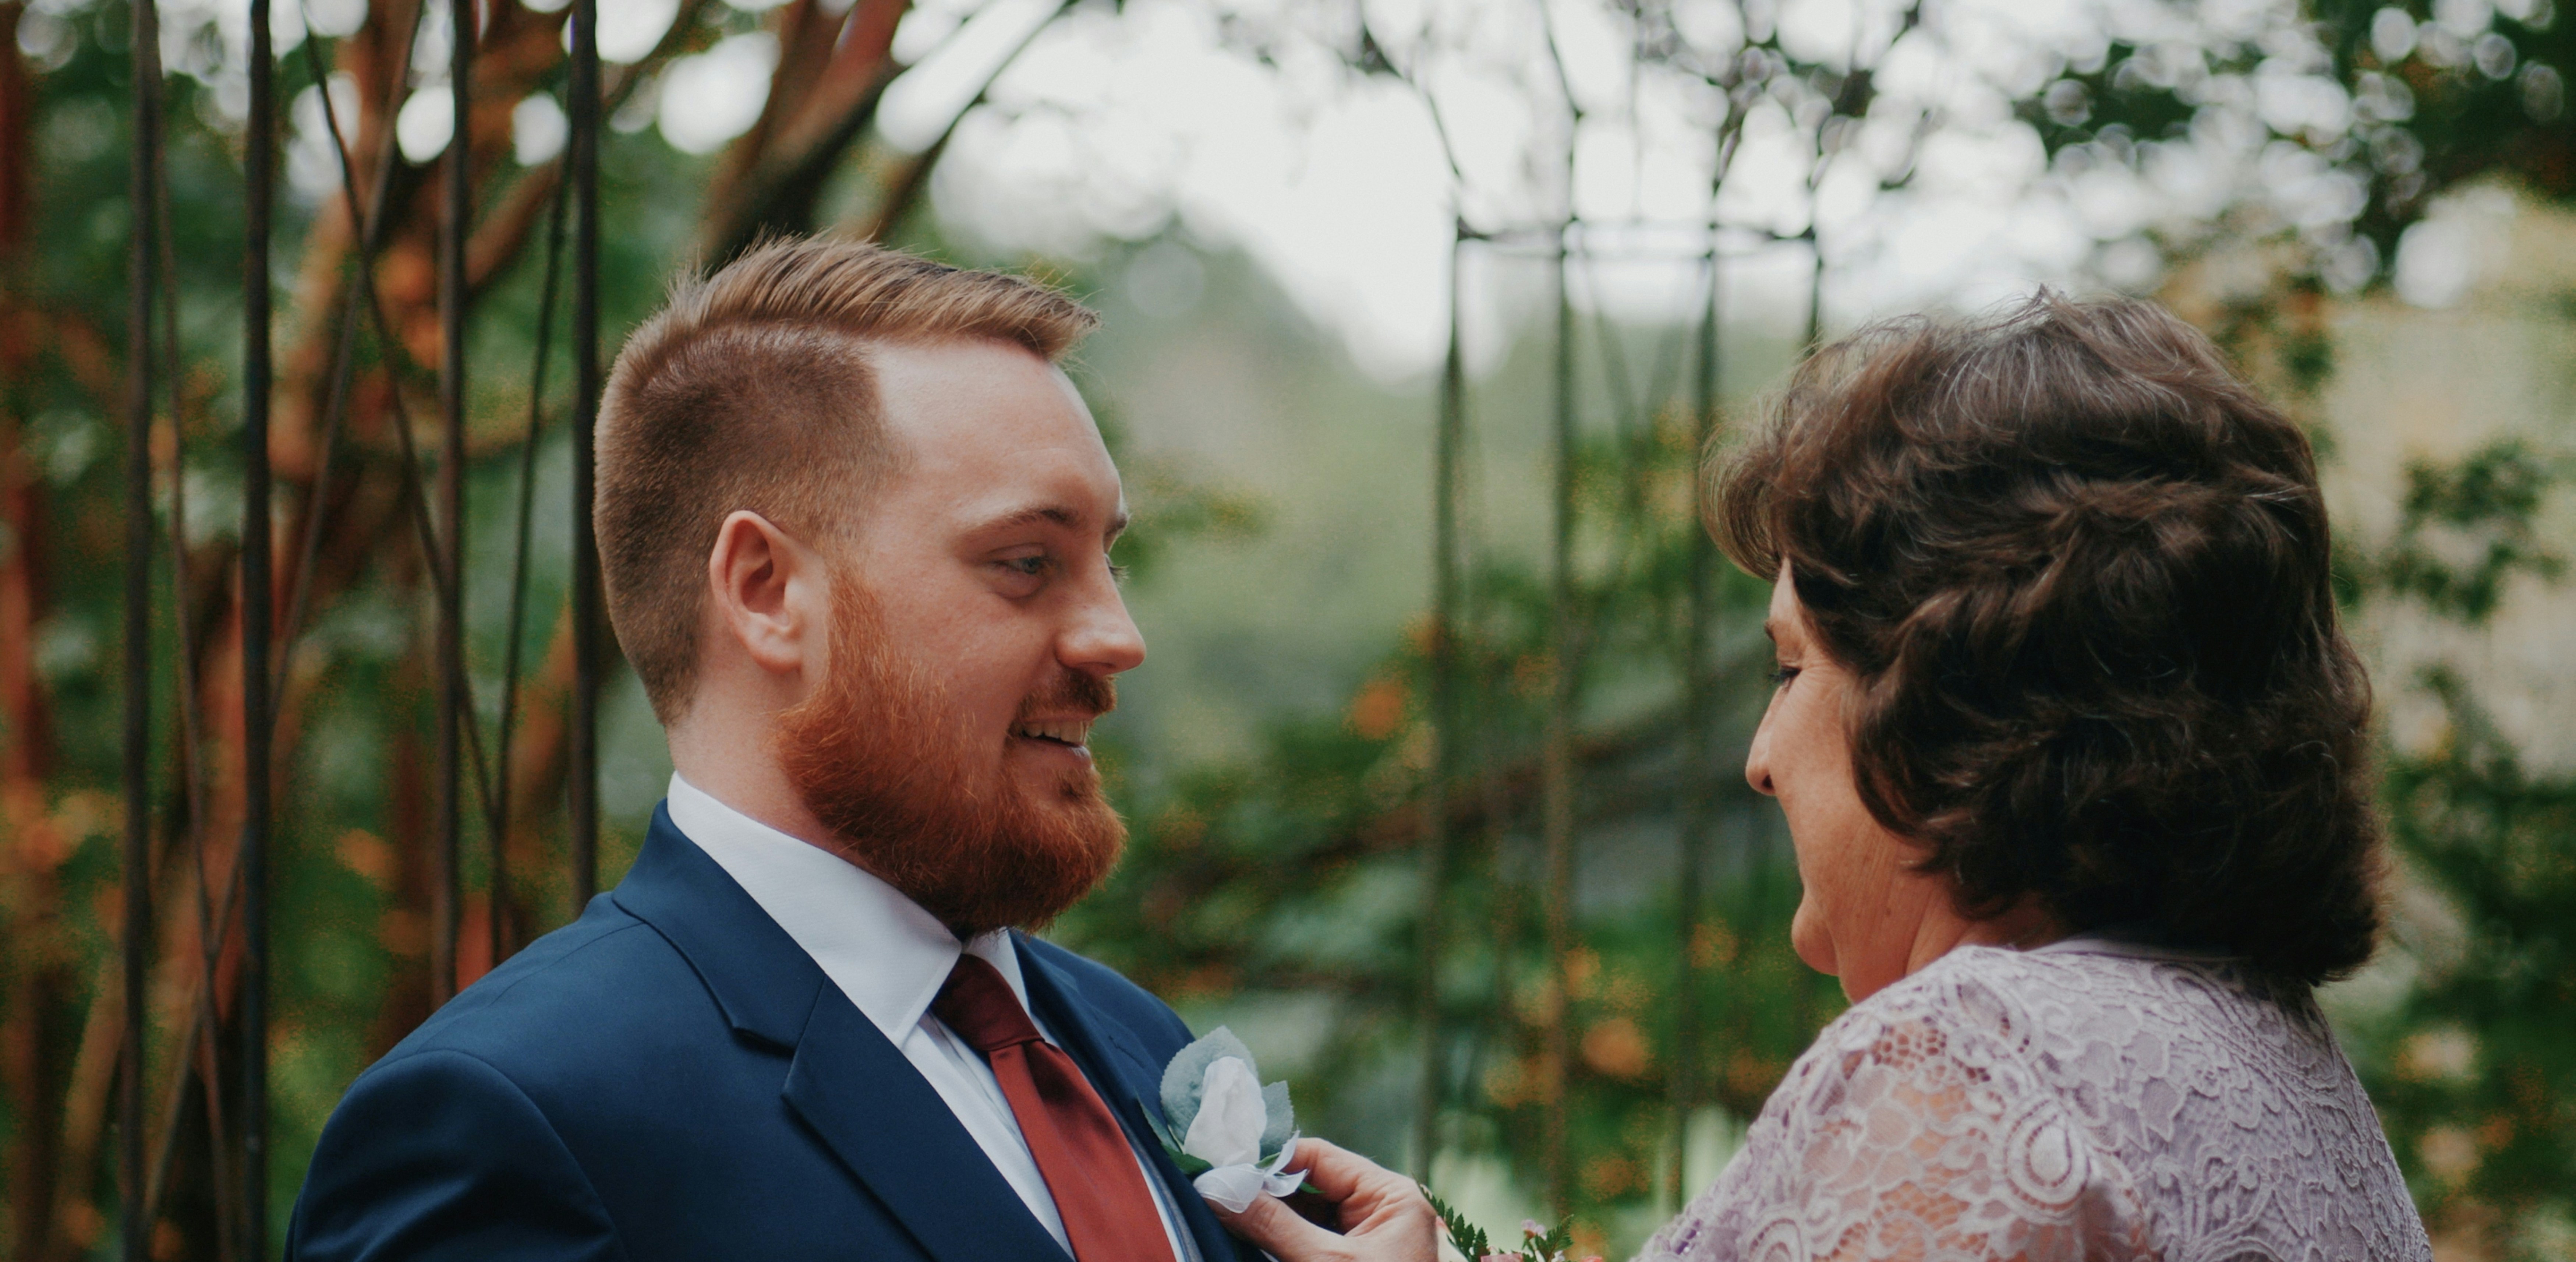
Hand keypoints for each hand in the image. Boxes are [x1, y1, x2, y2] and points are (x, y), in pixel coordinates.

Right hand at [1208, 1137, 1440, 1261]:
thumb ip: (1272, 1223)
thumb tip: (1221, 1187)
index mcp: (1390, 1196)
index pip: (1319, 1157)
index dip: (1270, 1161)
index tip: (1223, 1169)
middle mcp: (1379, 1212)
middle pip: (1308, 1187)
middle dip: (1265, 1194)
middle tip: (1217, 1195)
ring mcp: (1365, 1242)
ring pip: (1303, 1218)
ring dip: (1268, 1221)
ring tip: (1227, 1217)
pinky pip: (1308, 1243)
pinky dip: (1279, 1245)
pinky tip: (1249, 1243)